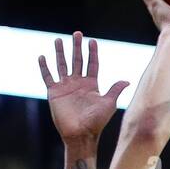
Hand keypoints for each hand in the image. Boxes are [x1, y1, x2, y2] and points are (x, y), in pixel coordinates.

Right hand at [39, 32, 128, 146]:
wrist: (80, 135)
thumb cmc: (96, 122)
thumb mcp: (108, 104)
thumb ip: (115, 90)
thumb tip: (127, 81)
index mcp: (91, 85)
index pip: (92, 64)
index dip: (92, 53)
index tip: (92, 41)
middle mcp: (78, 83)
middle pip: (77, 60)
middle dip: (77, 47)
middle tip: (77, 33)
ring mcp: (65, 87)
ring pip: (62, 65)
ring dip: (60, 53)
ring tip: (59, 40)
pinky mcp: (54, 92)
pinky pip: (48, 77)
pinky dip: (44, 67)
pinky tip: (42, 57)